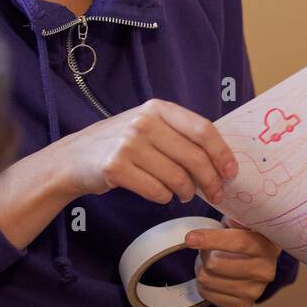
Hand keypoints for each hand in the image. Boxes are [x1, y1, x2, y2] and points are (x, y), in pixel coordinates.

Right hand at [55, 99, 237, 206]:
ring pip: (177, 177)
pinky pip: (156, 191)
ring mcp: (128, 144)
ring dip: (187, 192)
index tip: (232, 172)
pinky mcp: (116, 168)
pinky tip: (162, 195)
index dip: (222, 153)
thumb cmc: (121, 144)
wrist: (74, 158)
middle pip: (194, 157)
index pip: (203, 129)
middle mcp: (144, 122)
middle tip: (216, 193)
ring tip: (184, 194)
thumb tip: (221, 159)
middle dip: (211, 180)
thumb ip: (179, 134)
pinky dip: (164, 198)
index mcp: (158, 108)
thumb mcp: (149, 126)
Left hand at [187, 217, 280, 306]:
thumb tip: (225, 209)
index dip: (212, 239)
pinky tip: (213, 277)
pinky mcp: (244, 304)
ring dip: (202, 269)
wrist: (257, 261)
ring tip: (210, 262)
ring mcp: (257, 290)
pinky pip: (209, 295)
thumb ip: (237, 216)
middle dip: (204, 254)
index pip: (239, 243)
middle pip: (217, 265)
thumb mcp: (245, 222)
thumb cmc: (246, 236)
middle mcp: (266, 270)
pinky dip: (204, 285)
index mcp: (268, 246)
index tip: (190, 238)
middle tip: (206, 249)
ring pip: (208, 280)